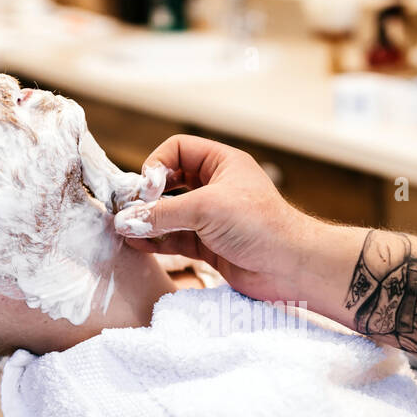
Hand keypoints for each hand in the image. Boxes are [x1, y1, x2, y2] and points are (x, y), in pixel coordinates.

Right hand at [114, 134, 320, 302]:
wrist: (291, 266)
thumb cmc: (259, 225)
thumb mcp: (206, 209)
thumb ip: (163, 214)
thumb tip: (126, 220)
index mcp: (221, 163)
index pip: (177, 149)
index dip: (157, 164)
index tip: (147, 188)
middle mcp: (216, 186)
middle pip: (169, 181)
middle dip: (147, 195)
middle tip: (129, 210)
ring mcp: (212, 217)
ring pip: (170, 213)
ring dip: (148, 220)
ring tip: (125, 229)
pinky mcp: (209, 245)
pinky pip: (175, 238)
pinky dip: (156, 240)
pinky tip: (137, 244)